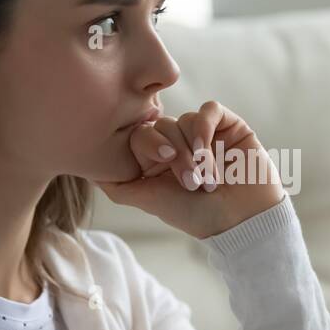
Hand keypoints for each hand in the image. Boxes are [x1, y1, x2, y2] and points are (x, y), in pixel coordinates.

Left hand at [95, 100, 286, 239]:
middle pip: (160, 124)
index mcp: (157, 158)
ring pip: (183, 119)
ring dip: (193, 150)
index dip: (147, 145)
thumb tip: (87, 167)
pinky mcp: (227, 125)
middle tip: (189, 181)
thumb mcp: (147, 200)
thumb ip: (117, 183)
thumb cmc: (195, 215)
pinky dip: (204, 128)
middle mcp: (177, 142)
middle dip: (173, 152)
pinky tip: (208, 151)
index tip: (161, 165)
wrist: (242, 220)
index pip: (139, 133)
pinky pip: (208, 109)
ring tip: (206, 179)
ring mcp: (202, 132)